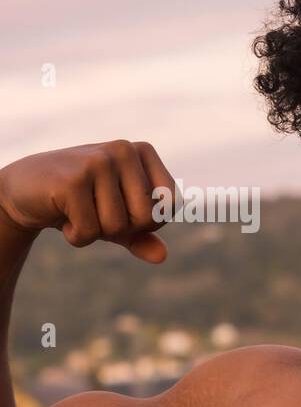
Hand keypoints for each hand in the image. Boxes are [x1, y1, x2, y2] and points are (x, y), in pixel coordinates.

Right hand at [0, 140, 175, 262]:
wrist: (24, 189)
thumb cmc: (79, 201)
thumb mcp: (116, 218)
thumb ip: (143, 236)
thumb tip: (162, 256)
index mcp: (142, 152)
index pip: (170, 206)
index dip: (147, 222)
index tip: (121, 209)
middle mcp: (123, 150)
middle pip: (147, 218)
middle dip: (121, 229)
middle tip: (95, 212)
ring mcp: (98, 162)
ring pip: (118, 227)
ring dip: (95, 232)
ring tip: (76, 210)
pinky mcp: (73, 180)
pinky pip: (90, 231)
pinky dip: (76, 236)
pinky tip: (62, 215)